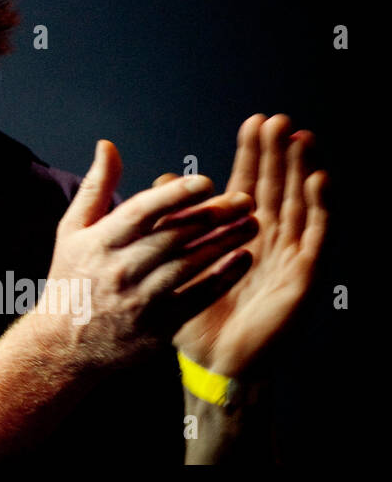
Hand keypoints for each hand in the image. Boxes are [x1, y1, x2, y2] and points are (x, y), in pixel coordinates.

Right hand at [42, 139, 256, 370]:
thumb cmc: (72, 278)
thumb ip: (96, 187)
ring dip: (224, 243)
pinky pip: (197, 298)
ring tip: (252, 224)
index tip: (206, 181)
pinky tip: (243, 259)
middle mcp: (120, 270)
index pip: (141, 212)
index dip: (175, 195)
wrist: (64, 344)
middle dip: (213, 216)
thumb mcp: (72, 230)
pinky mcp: (158, 327)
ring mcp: (140, 301)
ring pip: (190, 265)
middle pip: (173, 236)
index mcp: (99, 242)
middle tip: (245, 200)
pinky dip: (222, 278)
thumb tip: (108, 146)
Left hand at [167, 114, 328, 378]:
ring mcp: (289, 255)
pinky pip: (316, 236)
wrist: (211, 361)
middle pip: (278, 186)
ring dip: (302, 170)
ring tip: (301, 138)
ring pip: (300, 203)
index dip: (254, 153)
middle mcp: (268, 239)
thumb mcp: (175, 262)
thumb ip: (171, 220)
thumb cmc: (194, 313)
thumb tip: (161, 179)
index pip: (248, 183)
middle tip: (279, 120)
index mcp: (238, 233)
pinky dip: (321, 207)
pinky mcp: (304, 275)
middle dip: (280, 153)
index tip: (254, 122)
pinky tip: (318, 181)